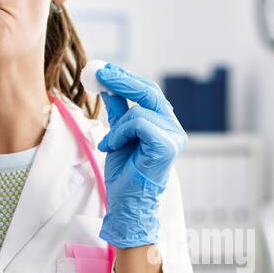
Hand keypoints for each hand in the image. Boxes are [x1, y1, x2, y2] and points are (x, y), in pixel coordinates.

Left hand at [94, 63, 187, 248]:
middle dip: (122, 81)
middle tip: (99, 74)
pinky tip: (114, 147)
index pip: (149, 92)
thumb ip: (118, 112)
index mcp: (165, 125)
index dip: (127, 79)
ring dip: (117, 126)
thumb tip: (109, 86)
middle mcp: (174, 129)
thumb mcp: (118, 135)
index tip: (105, 70)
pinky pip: (139, 123)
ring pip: (140, 110)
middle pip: (149, 92)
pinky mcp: (167, 146)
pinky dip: (120, 133)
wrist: (127, 203)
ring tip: (110, 144)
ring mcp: (174, 137)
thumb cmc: (125, 174)